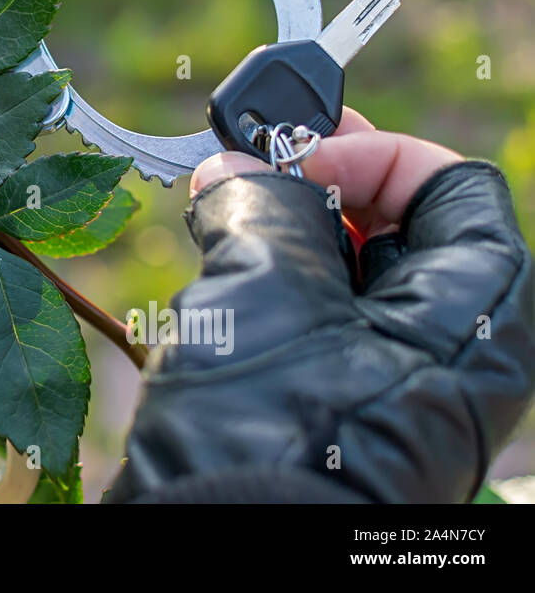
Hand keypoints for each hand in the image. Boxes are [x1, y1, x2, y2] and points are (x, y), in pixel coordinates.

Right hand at [108, 110, 533, 502]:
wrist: (218, 537)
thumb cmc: (272, 429)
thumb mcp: (267, 283)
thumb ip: (260, 200)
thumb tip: (236, 167)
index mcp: (474, 320)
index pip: (455, 190)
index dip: (376, 155)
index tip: (297, 158)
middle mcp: (446, 353)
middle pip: (401, 228)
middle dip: (321, 185)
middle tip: (253, 158)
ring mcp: (387, 383)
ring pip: (348, 272)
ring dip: (285, 228)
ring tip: (223, 208)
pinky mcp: (332, 402)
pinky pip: (314, 317)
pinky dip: (270, 277)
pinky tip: (219, 262)